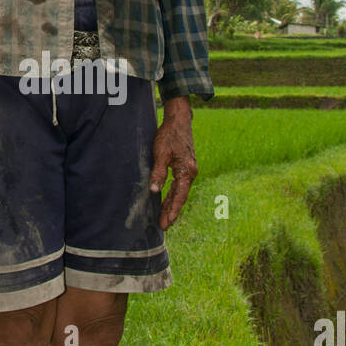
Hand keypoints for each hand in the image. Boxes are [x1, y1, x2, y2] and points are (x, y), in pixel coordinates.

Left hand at [149, 103, 197, 230]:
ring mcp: (189, 169)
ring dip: (172, 204)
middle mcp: (191, 172)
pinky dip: (173, 194)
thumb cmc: (170, 135)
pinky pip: (179, 184)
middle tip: (164, 225)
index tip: (167, 223)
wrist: (179, 120)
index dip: (173, 210)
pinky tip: (166, 200)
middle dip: (172, 211)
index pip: (179, 196)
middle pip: (180, 196)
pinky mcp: (185, 166)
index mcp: (187, 171)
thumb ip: (158, 173)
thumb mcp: (161, 154)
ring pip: (180, 191)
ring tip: (164, 217)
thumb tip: (154, 191)